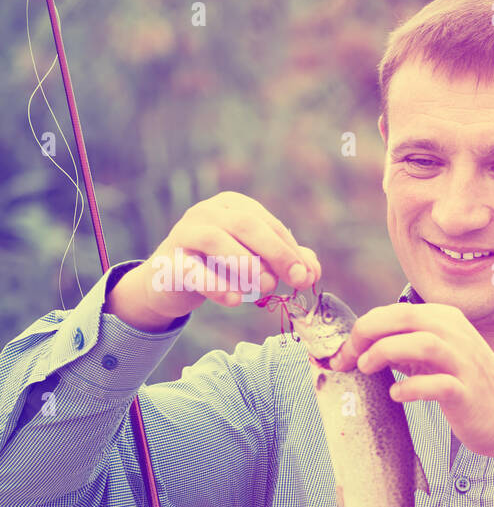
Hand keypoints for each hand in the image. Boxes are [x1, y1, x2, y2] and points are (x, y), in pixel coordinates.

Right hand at [107, 191, 320, 329]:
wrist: (171, 281)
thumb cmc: (221, 266)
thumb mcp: (256, 261)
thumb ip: (285, 262)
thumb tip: (312, 271)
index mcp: (232, 206)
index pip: (268, 224)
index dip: (290, 250)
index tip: (306, 276)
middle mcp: (206, 212)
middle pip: (245, 225)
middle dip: (276, 253)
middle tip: (295, 279)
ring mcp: (184, 234)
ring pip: (216, 240)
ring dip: (247, 265)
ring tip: (266, 286)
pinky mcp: (168, 261)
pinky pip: (192, 271)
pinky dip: (217, 286)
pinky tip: (236, 300)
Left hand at [329, 303, 493, 468]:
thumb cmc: (468, 385)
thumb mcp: (437, 356)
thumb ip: (405, 346)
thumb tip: (360, 347)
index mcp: (444, 320)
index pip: (393, 312)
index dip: (361, 329)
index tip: (340, 353)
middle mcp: (455, 334)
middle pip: (403, 318)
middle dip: (366, 335)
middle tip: (346, 358)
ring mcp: (463, 363)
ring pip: (421, 343)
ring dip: (386, 353)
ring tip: (367, 369)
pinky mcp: (468, 393)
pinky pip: (438, 384)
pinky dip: (411, 387)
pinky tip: (397, 393)